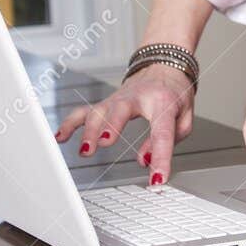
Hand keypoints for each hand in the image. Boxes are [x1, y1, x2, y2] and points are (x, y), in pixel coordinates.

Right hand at [54, 63, 194, 185]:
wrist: (164, 65)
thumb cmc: (174, 93)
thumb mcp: (184, 116)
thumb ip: (171, 140)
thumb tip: (146, 161)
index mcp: (163, 103)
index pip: (163, 133)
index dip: (160, 158)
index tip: (157, 180)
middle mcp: (138, 98)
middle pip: (121, 110)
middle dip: (111, 126)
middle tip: (105, 143)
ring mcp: (118, 100)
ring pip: (100, 111)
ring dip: (89, 130)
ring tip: (85, 150)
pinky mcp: (106, 103)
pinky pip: (85, 111)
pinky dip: (71, 123)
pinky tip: (60, 137)